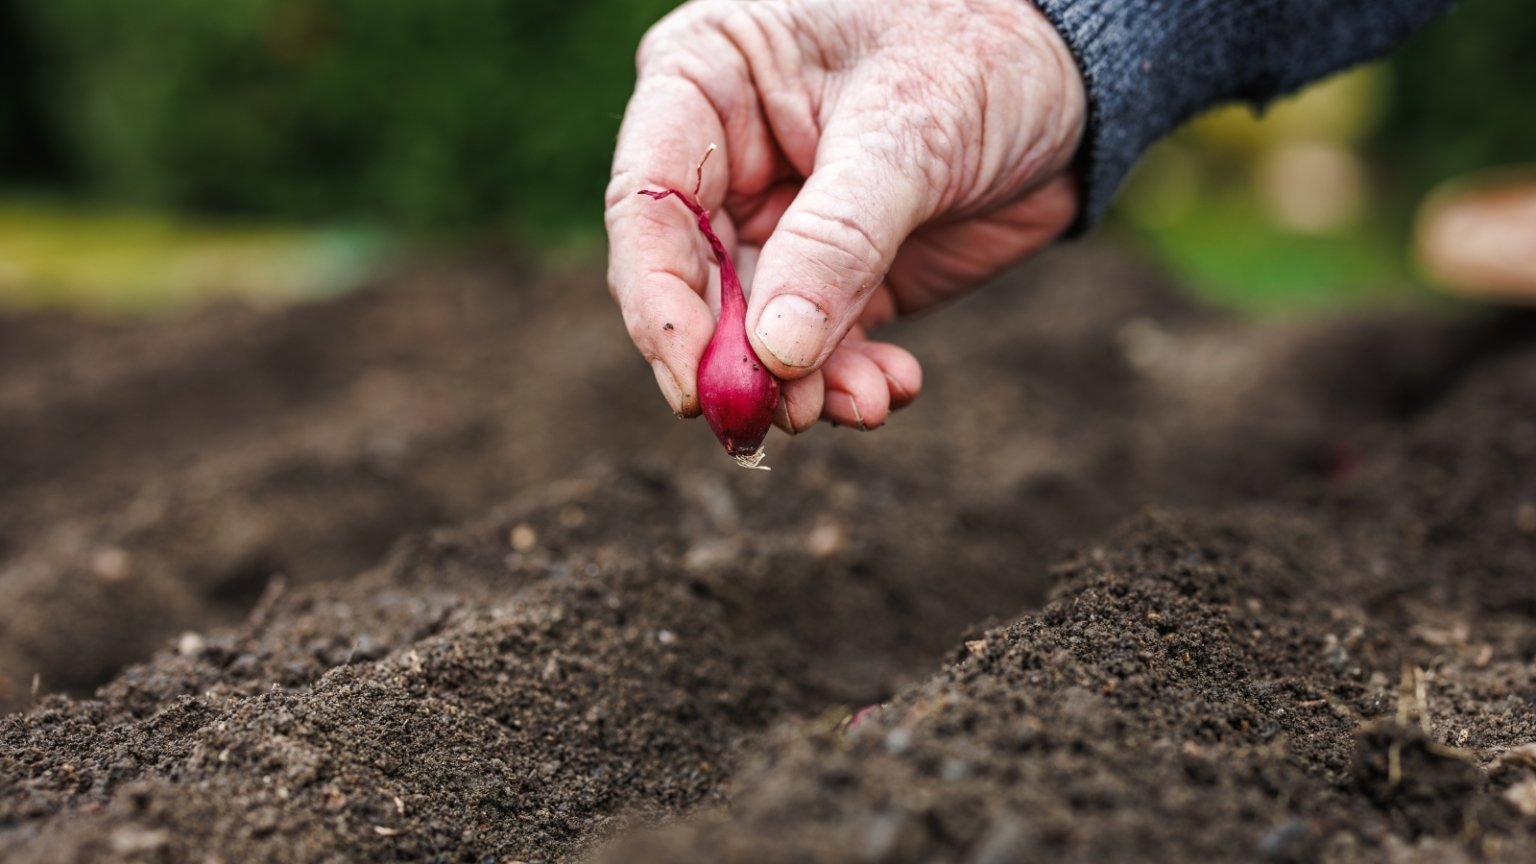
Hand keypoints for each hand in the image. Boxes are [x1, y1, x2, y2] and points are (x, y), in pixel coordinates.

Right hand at [605, 0, 1085, 431]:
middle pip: (692, 283)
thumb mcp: (908, 127)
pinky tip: (890, 388)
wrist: (1075, 73)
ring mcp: (782, 225)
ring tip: (856, 405)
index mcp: (707, 82)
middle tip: (774, 417)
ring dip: (798, 386)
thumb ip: (837, 238)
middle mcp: (728, 160)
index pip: (649, 203)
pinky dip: (850, 383)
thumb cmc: (980, 45)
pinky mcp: (840, 279)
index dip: (659, 299)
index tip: (691, 381)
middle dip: (734, 360)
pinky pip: (823, 351)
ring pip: (756, 333)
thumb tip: (776, 353)